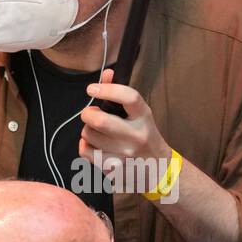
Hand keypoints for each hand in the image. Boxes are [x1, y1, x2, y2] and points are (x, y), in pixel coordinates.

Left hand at [79, 69, 171, 192]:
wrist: (156, 168)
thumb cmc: (142, 135)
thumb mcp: (138, 114)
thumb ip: (120, 94)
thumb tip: (107, 73)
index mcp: (144, 116)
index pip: (129, 97)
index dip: (107, 89)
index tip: (92, 88)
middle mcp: (136, 135)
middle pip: (100, 121)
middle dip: (87, 114)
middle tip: (89, 113)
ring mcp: (124, 153)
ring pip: (89, 135)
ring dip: (87, 130)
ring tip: (96, 131)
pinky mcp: (112, 168)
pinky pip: (85, 152)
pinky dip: (84, 145)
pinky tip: (94, 144)